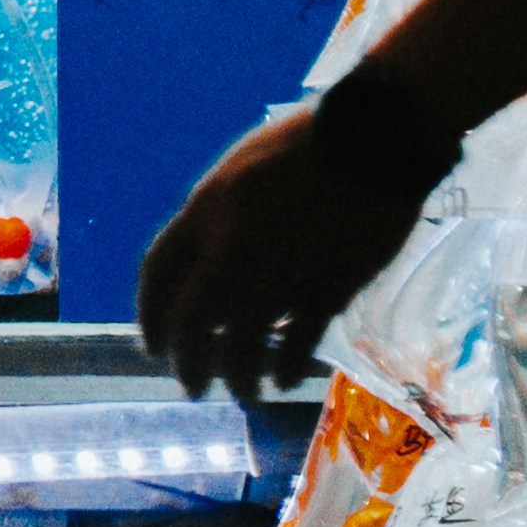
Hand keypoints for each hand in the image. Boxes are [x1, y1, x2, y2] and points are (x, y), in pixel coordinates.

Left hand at [136, 73, 447, 399]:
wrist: (376, 133)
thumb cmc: (313, 142)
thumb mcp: (245, 166)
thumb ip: (220, 214)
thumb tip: (206, 263)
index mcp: (208, 206)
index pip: (158, 272)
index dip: (150, 316)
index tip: (153, 345)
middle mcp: (234, 242)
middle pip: (193, 321)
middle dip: (187, 362)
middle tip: (191, 387)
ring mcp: (280, 267)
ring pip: (242, 345)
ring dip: (238, 378)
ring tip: (243, 393)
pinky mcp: (327, 285)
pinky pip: (295, 344)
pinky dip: (284, 368)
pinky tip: (283, 379)